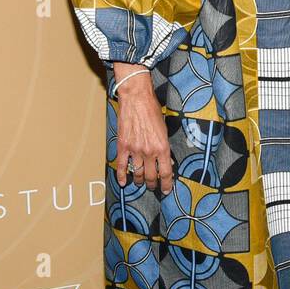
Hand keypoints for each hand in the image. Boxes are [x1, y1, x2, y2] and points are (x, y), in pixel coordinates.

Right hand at [112, 63, 173, 192]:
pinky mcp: (123, 146)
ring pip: (137, 173)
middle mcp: (149, 152)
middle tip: (153, 186)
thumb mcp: (165, 129)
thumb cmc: (152, 110)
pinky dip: (121, 175)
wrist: (137, 99)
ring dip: (139, 181)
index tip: (166, 189)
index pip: (166, 172)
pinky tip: (123, 182)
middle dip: (152, 184)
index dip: (167, 184)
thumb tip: (168, 161)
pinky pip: (122, 165)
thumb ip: (165, 146)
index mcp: (162, 147)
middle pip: (151, 176)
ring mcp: (135, 150)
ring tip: (141, 183)